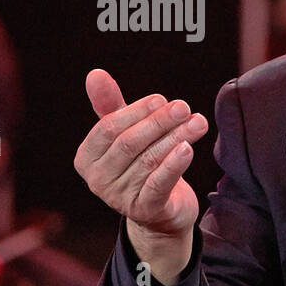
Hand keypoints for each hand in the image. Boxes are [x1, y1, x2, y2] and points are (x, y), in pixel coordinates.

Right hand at [74, 70, 208, 280]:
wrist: (162, 212)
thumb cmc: (141, 166)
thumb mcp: (125, 136)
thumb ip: (111, 107)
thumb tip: (95, 74)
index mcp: (87, 158)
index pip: (109, 128)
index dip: (136, 111)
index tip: (162, 99)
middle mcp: (97, 180)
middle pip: (130, 143)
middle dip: (159, 122)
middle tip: (184, 107)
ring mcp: (119, 198)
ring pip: (149, 160)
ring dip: (176, 137)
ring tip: (198, 122)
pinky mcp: (145, 210)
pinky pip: (159, 184)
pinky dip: (174, 164)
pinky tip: (188, 148)